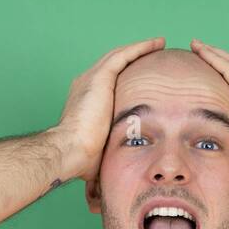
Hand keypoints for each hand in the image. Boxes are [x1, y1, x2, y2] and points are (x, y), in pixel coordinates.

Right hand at [50, 37, 165, 182]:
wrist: (70, 151)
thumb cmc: (81, 159)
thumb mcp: (98, 152)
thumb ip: (106, 154)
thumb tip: (108, 183)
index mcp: (85, 100)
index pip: (108, 83)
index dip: (125, 78)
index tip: (141, 80)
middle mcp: (86, 84)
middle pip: (114, 66)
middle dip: (133, 59)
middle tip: (153, 55)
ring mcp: (91, 79)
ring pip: (119, 56)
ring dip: (140, 49)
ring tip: (158, 44)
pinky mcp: (100, 77)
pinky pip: (124, 55)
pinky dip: (140, 48)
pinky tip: (156, 44)